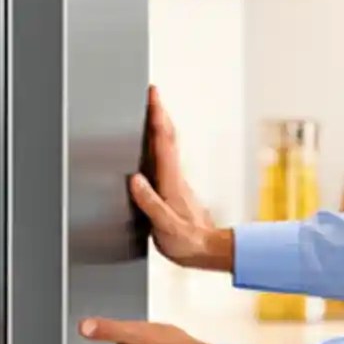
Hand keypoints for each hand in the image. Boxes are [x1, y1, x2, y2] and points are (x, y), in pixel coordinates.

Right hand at [133, 86, 233, 271]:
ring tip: (150, 110)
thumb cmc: (188, 242)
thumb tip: (135, 180)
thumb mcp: (165, 227)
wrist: (208, 251)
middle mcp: (175, 177)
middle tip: (152, 93)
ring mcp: (176, 181)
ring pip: (168, 146)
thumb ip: (150, 204)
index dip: (157, 116)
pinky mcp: (175, 189)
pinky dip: (159, 143)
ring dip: (160, 125)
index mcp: (171, 182)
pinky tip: (153, 145)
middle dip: (159, 113)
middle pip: (167, 137)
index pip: (164, 142)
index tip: (153, 95)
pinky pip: (166, 158)